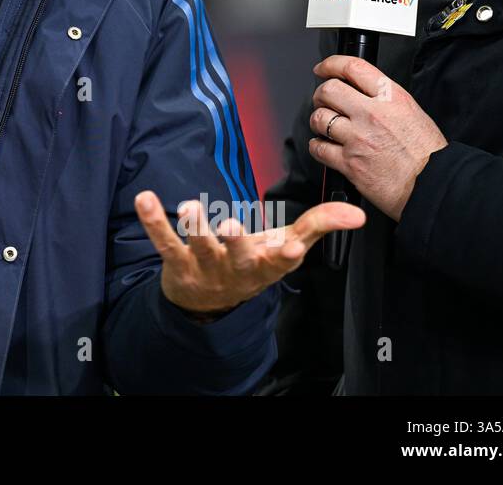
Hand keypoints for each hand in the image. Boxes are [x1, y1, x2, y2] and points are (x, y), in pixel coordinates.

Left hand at [135, 190, 364, 315]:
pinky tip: (145, 199)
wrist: (210, 302)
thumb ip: (320, 225)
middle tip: (233, 224)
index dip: (287, 252)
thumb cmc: (254, 263)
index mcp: (267, 265)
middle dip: (236, 241)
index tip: (293, 245)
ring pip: (200, 248)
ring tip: (191, 208)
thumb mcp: (288, 247)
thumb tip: (357, 213)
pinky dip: (154, 221)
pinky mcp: (177, 262)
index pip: (281, 260)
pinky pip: (163, 242)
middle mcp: (236, 267)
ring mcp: (205, 266)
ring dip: (195, 228)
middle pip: (237, 255)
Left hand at [308, 55, 447, 221]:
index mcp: (391, 98)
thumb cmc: (428, 154)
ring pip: (319, 118)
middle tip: (323, 101)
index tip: (323, 68)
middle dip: (321, 95)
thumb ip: (385, 99)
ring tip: (327, 127)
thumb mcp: (412, 112)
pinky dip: (317, 146)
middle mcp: (372, 114)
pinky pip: (318, 148)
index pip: (353, 68)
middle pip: (328, 90)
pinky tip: (326, 147)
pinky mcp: (349, 162)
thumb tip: (361, 92)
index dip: (331, 64)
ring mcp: (358, 138)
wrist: (433, 185)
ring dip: (318, 121)